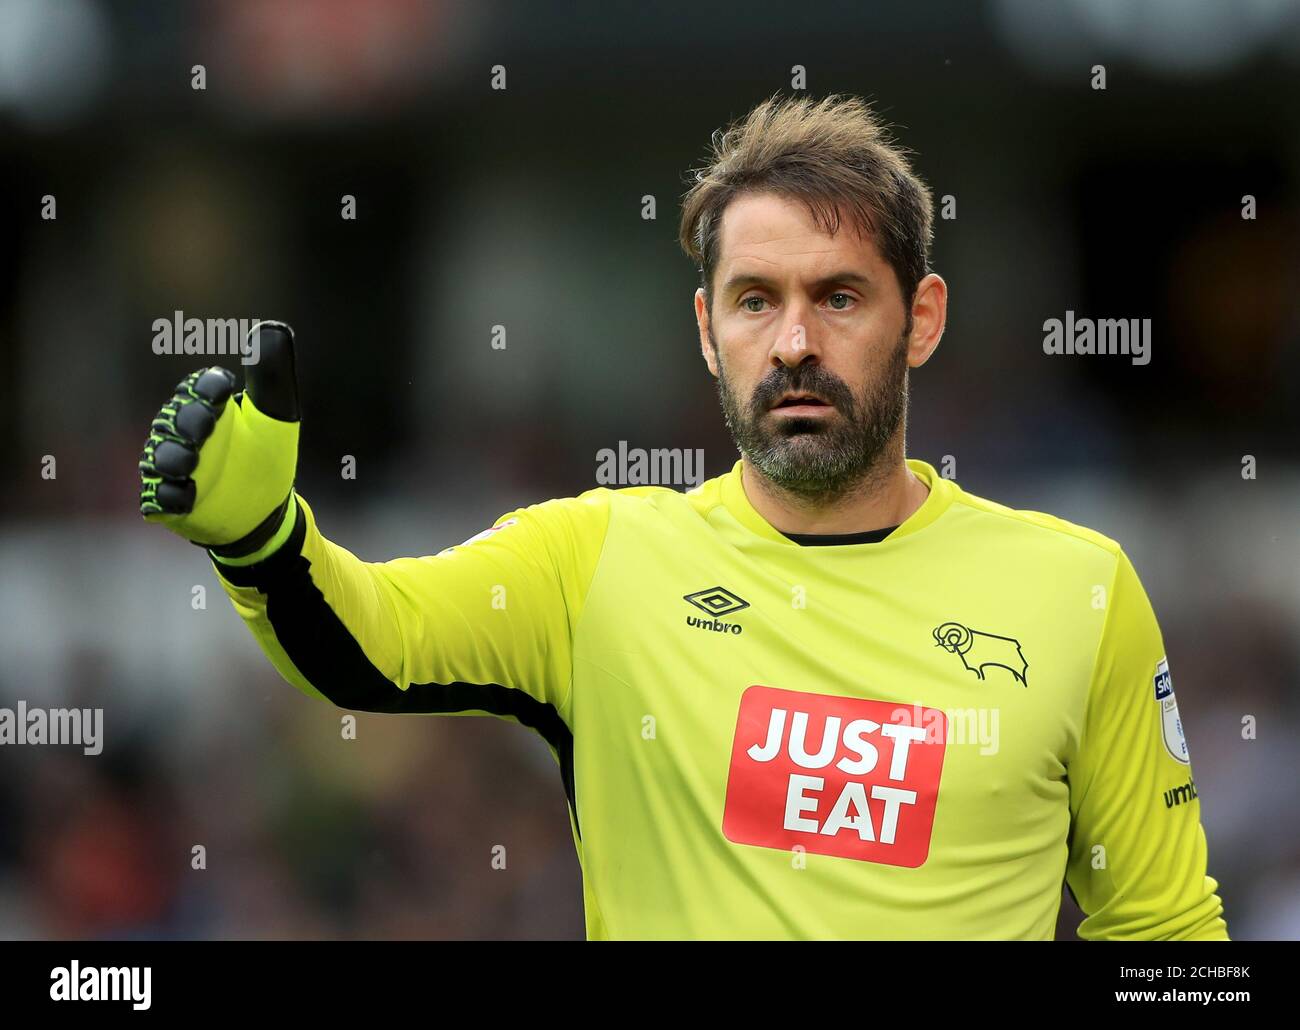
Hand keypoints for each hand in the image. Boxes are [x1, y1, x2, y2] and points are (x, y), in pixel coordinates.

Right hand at [138, 321, 300, 556]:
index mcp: (209, 406)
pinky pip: (158, 496)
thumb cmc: (268, 458)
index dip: (207, 388)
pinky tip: (187, 499)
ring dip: (172, 459)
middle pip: (174, 418)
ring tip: (190, 465)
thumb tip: (273, 328)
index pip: (199, 386)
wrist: (266, 511)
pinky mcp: (167, 500)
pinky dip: (169, 497)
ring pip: (158, 457)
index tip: (226, 393)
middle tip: (204, 431)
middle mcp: (184, 432)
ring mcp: (173, 467)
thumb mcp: (278, 416)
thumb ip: (272, 375)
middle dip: (187, 422)